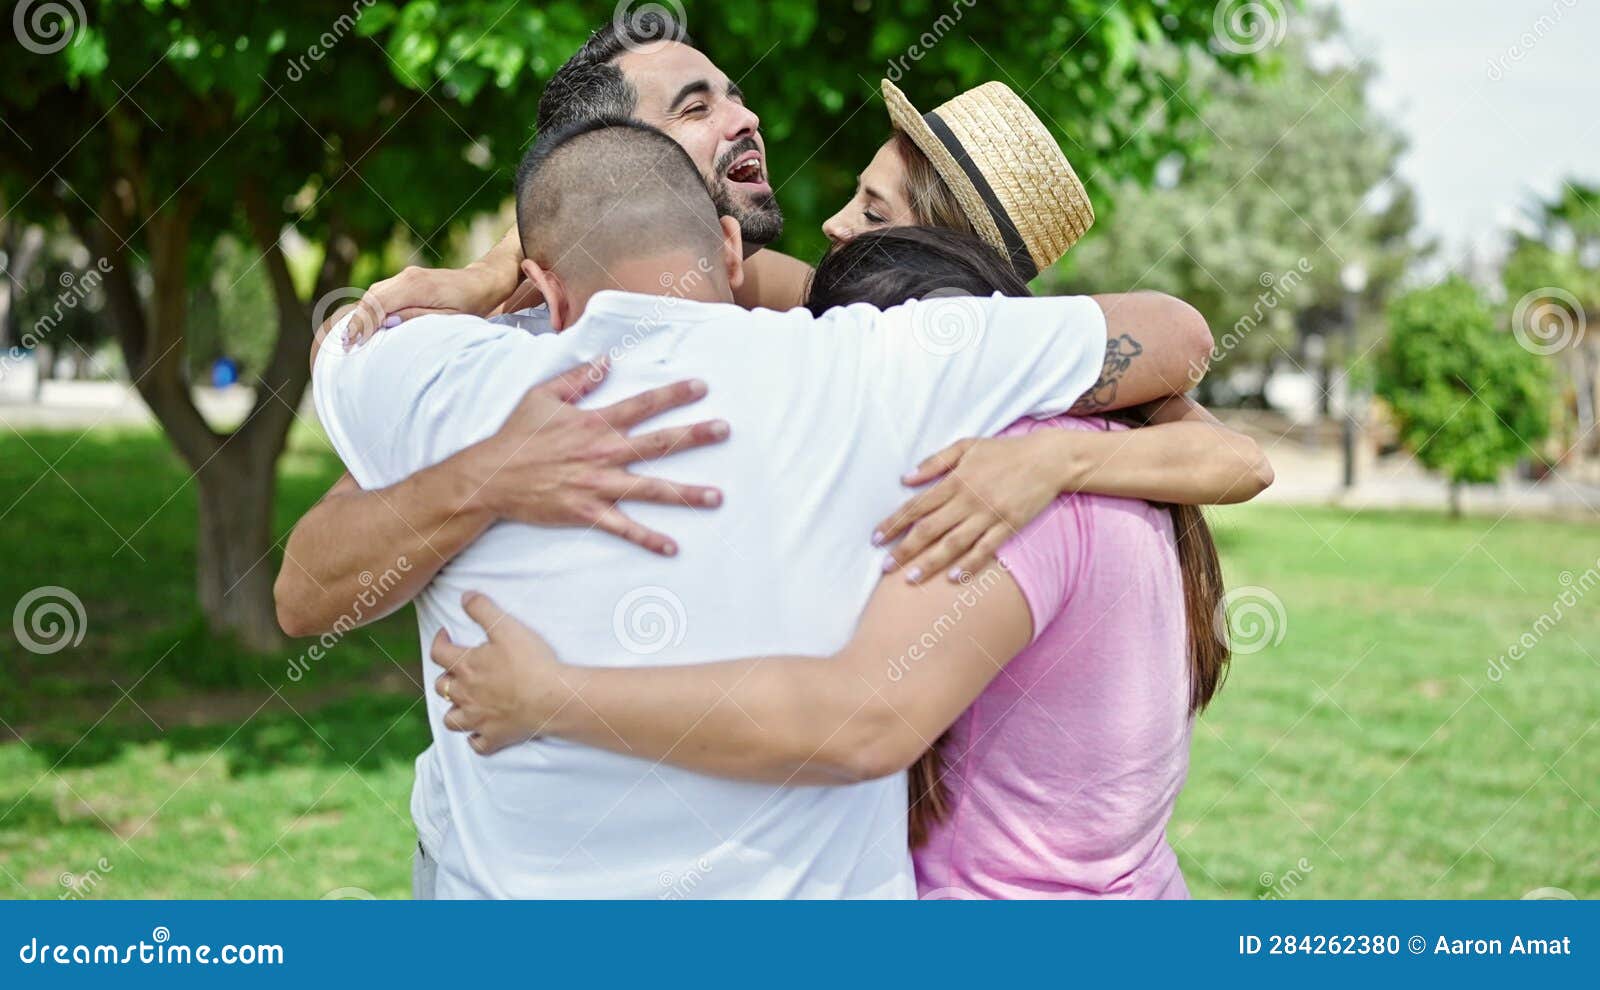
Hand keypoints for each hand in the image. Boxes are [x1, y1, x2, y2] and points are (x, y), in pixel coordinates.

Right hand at [345, 262, 519, 346]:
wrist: (483, 282)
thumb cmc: (471, 304)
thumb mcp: (448, 318)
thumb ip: (416, 318)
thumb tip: (386, 323)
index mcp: (415, 286)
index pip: (377, 304)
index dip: (361, 324)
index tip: (351, 343)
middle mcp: (406, 277)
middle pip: (371, 298)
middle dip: (356, 322)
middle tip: (346, 346)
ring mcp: (406, 276)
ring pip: (374, 294)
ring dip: (362, 315)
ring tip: (352, 338)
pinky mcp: (408, 279)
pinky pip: (383, 293)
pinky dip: (372, 308)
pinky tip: (368, 324)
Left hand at [433, 593, 572, 753]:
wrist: (551, 698)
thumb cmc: (530, 661)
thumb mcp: (506, 626)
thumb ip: (483, 609)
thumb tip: (464, 596)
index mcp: (466, 666)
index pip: (438, 652)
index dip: (439, 640)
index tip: (445, 634)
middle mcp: (466, 695)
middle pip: (441, 687)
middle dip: (447, 677)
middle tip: (460, 670)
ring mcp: (478, 719)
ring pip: (452, 720)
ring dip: (455, 711)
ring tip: (464, 704)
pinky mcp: (495, 737)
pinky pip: (477, 745)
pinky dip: (476, 739)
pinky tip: (482, 732)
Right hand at [465, 358, 728, 555]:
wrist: (491, 477)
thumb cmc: (516, 435)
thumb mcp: (542, 396)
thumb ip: (578, 378)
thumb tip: (607, 361)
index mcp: (594, 423)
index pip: (642, 405)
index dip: (673, 394)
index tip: (701, 387)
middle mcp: (602, 452)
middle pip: (658, 443)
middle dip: (694, 436)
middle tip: (725, 430)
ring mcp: (597, 484)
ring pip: (650, 488)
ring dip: (685, 493)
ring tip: (717, 497)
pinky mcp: (587, 511)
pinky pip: (624, 527)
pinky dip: (648, 539)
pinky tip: (672, 548)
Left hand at [873, 433, 1063, 582]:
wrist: (1047, 459)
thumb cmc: (1004, 451)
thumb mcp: (967, 446)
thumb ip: (935, 462)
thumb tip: (905, 478)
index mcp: (955, 480)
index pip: (917, 505)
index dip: (894, 523)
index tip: (876, 538)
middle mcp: (968, 500)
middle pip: (929, 529)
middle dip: (904, 550)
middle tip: (885, 568)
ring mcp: (989, 515)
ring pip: (953, 543)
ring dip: (930, 562)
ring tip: (911, 579)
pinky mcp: (1008, 526)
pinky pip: (985, 549)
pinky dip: (969, 564)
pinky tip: (953, 577)